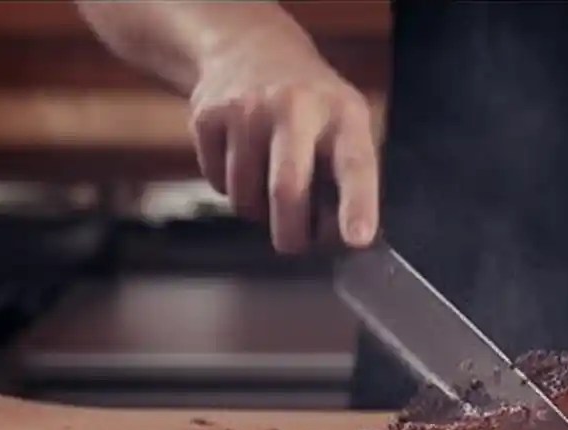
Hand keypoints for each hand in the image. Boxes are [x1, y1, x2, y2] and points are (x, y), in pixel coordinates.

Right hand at [189, 44, 378, 252]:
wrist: (249, 47)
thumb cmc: (311, 107)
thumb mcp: (345, 124)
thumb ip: (347, 179)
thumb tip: (338, 240)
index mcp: (343, 114)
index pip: (354, 165)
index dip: (358, 205)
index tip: (359, 239)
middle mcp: (296, 107)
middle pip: (288, 189)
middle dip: (291, 233)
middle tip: (294, 244)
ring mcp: (247, 109)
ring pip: (246, 196)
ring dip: (258, 211)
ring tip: (268, 187)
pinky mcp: (208, 116)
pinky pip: (218, 183)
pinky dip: (231, 190)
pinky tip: (243, 161)